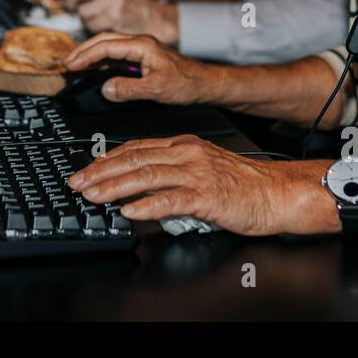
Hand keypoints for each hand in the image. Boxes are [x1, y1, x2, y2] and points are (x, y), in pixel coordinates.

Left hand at [49, 0, 178, 43]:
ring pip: (82, 10)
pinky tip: (103, 24)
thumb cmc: (128, 1)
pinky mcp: (114, 18)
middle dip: (71, 1)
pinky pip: (91, 24)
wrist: (153, 17)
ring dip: (83, 17)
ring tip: (95, 16)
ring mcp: (114, 1)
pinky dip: (93, 26)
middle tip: (73, 7)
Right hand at [62, 32, 207, 105]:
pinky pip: (116, 54)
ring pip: (109, 45)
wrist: (205, 83)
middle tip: (66, 63)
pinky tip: (94, 69)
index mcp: (142, 45)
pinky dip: (101, 60)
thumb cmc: (187, 83)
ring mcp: (141, 49)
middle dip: (83, 50)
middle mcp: (140, 43)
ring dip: (90, 54)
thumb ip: (130, 88)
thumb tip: (106, 88)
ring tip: (74, 64)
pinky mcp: (142, 57)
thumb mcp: (157, 89)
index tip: (71, 65)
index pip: (107, 46)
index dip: (86, 55)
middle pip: (104, 40)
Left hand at [67, 135, 334, 236]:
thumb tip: (140, 188)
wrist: (279, 192)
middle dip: (101, 172)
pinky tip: (129, 211)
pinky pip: (170, 199)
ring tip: (94, 196)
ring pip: (145, 176)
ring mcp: (197, 173)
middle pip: (134, 159)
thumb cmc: (245, 185)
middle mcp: (188, 154)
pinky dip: (146, 205)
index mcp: (185, 145)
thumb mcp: (203, 169)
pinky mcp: (207, 195)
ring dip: (114, 187)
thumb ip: (173, 174)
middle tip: (78, 184)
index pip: (136, 147)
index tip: (87, 170)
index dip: (107, 159)